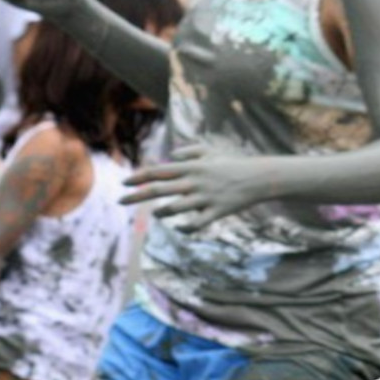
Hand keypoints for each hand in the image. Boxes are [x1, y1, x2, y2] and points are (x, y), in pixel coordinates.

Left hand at [122, 145, 266, 230]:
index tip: (124, 182)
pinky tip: (179, 228)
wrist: (259, 178)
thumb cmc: (233, 163)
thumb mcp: (211, 151)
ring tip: (157, 213)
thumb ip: (189, 151)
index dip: (140, 176)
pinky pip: (195, 224)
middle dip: (137, 195)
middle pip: (159, 189)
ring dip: (161, 212)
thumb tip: (171, 156)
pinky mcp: (216, 212)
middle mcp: (195, 182)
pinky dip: (184, 228)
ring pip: (174, 208)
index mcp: (192, 167)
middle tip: (120, 201)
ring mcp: (205, 198)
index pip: (159, 170)